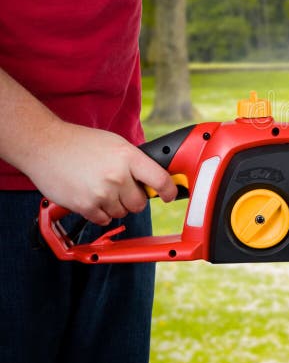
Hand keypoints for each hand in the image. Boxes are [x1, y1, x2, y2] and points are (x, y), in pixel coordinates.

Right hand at [25, 122, 177, 224]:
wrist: (45, 146)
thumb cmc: (81, 143)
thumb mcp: (115, 144)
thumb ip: (134, 162)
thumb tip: (153, 179)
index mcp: (128, 157)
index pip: (160, 180)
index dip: (169, 190)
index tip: (170, 195)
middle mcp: (117, 176)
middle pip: (140, 203)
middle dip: (134, 199)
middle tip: (123, 189)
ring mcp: (101, 193)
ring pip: (122, 212)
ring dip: (116, 205)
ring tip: (102, 189)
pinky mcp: (85, 206)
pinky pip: (104, 219)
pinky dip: (100, 212)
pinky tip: (91, 197)